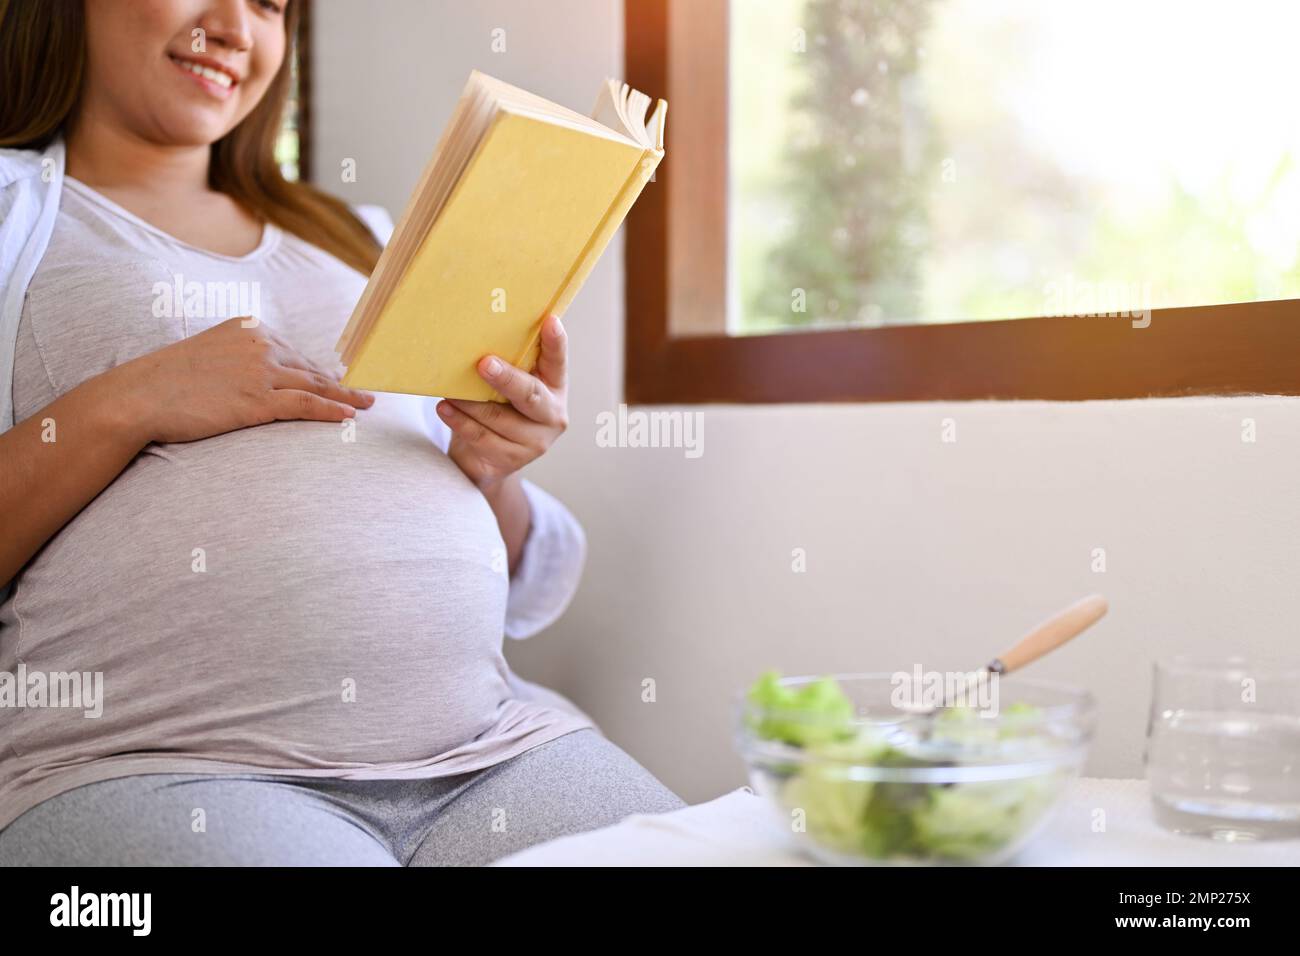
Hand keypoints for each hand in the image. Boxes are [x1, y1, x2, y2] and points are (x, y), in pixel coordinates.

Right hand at [111, 316, 374, 444]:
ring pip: (315, 386)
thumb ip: (238, 358)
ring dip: (346, 397)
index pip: (293, 353)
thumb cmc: (167, 381)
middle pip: (309, 368)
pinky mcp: (257, 400)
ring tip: (367, 405)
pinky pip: (305, 405)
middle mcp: (259, 345)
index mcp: (249, 328)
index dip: (317, 371)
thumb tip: (262, 375)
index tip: (338, 381)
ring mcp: (260, 372)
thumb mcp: (208, 356)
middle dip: (339, 383)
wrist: (139, 396)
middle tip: (364, 393)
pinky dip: (331, 411)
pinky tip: (350, 417)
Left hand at [436, 314, 568, 489]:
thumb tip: (473, 333)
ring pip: (499, 418)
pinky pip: (482, 438)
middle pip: (530, 395)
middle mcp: (552, 414)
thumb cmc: (497, 407)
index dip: (556, 342)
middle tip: (484, 364)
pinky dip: (460, 422)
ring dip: (470, 403)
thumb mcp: (506, 386)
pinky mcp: (513, 461)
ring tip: (448, 391)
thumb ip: (506, 365)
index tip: (550, 321)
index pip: (558, 361)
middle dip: (506, 378)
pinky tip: (445, 409)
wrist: (486, 458)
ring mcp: (535, 442)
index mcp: (554, 386)